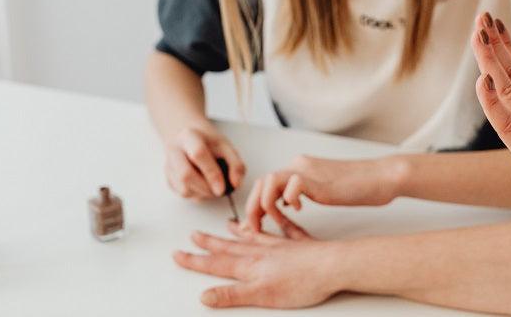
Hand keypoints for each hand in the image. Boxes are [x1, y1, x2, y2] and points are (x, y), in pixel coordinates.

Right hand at [163, 124, 245, 198]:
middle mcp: (174, 150)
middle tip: (220, 190)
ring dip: (202, 194)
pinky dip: (197, 195)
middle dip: (206, 188)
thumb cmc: (209, 143)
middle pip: (186, 175)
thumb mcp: (227, 147)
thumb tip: (236, 184)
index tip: (222, 188)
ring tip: (212, 186)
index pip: (198, 154)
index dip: (212, 174)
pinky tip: (203, 186)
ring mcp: (169, 166)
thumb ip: (236, 165)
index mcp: (189, 136)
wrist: (190, 139)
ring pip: (184, 189)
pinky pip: (183, 194)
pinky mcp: (168, 179)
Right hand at [173, 219, 341, 308]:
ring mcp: (280, 246)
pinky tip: (277, 215)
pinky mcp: (300, 244)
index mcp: (251, 266)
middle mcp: (262, 252)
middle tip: (194, 235)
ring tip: (227, 225)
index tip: (178, 254)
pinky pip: (285, 229)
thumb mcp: (261, 295)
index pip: (217, 264)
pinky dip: (278, 222)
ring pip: (253, 236)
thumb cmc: (300, 282)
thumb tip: (205, 296)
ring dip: (238, 232)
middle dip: (210, 243)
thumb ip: (232, 294)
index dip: (196, 261)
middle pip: (230, 247)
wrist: (332, 266)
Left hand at [245, 155, 403, 231]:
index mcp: (298, 167)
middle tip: (255, 228)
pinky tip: (301, 210)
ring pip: (270, 182)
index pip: (265, 182)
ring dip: (267, 205)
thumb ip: (301, 192)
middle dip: (254, 207)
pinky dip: (289, 201)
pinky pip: (291, 187)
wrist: (380, 177)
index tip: (256, 223)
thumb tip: (284, 203)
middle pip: (261, 181)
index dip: (255, 202)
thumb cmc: (355, 186)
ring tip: (277, 221)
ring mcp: (308, 170)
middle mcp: (299, 165)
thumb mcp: (320, 189)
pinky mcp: (318, 180)